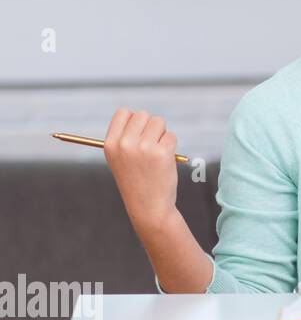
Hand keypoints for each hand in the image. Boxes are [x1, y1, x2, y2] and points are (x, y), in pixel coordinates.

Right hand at [103, 107, 180, 232]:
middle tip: (150, 146)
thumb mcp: (119, 159)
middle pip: (143, 114)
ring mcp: (143, 147)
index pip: (123, 112)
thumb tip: (136, 115)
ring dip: (161, 135)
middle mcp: (125, 144)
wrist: (147, 206)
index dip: (134, 120)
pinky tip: (164, 161)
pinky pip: (171, 136)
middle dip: (150, 126)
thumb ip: (124, 137)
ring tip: (156, 154)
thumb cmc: (136, 181)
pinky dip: (171, 145)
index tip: (138, 133)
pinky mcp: (162, 152)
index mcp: (110, 144)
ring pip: (159, 122)